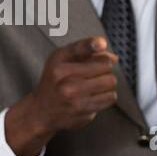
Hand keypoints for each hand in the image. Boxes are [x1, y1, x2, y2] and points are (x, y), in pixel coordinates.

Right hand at [5, 36, 119, 155]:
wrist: (42, 111)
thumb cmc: (55, 81)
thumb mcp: (61, 60)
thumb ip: (85, 51)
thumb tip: (114, 57)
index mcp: (59, 66)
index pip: (83, 49)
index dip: (95, 45)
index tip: (101, 43)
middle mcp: (65, 82)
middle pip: (105, 67)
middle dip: (104, 69)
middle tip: (95, 73)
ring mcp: (75, 99)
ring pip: (111, 83)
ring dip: (108, 84)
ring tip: (95, 85)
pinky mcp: (84, 112)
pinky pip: (110, 98)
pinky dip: (106, 96)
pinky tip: (95, 95)